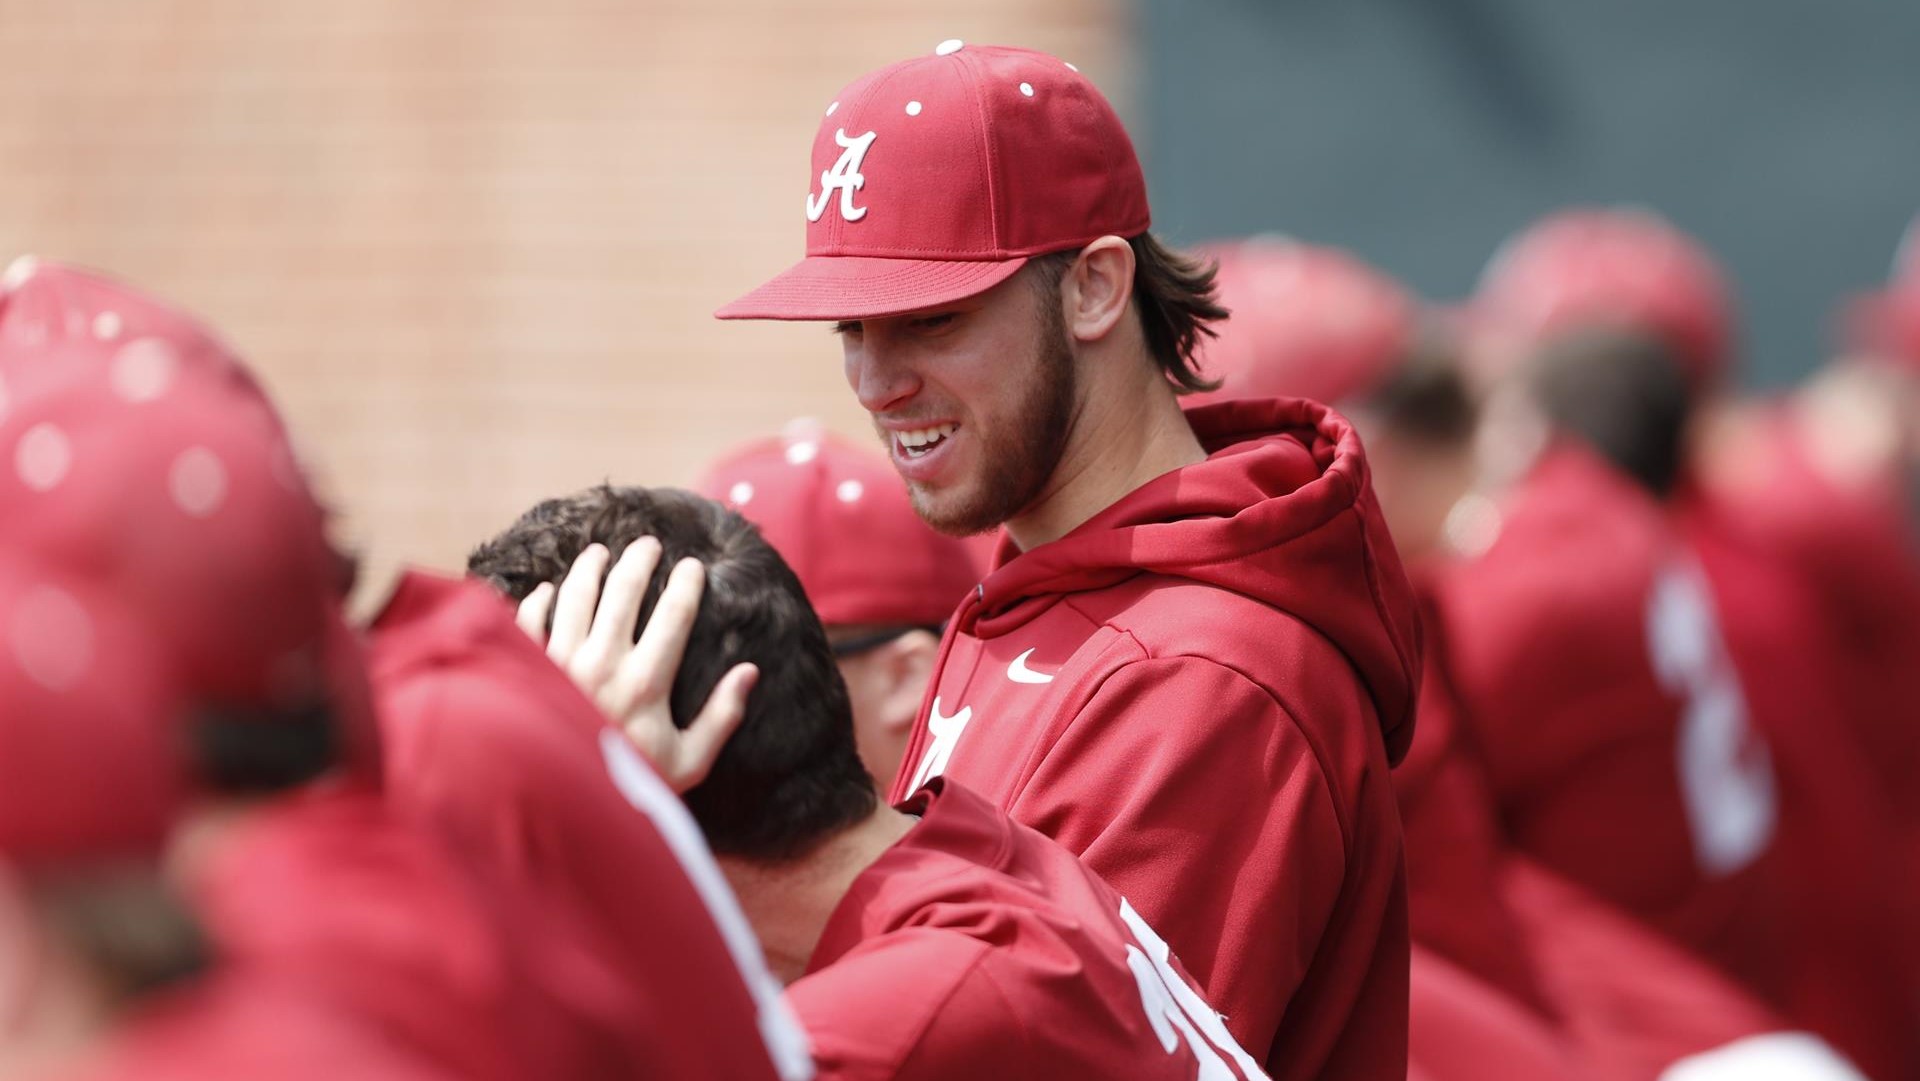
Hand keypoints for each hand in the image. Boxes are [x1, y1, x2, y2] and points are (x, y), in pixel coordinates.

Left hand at [516, 538, 756, 792]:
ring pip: (575, 595)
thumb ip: (721, 717)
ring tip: (600, 553)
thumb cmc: (628, 788)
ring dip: (590, 567)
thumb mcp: (688, 763)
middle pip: (624, 591)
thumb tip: (750, 672)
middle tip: (648, 545)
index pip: (674, 613)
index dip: (687, 583)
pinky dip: (539, 600)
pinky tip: (550, 590)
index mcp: (646, 682)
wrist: (558, 810)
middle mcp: (601, 663)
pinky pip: (529, 620)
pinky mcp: (526, 670)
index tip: (693, 566)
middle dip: (640, 560)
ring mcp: (559, 662)